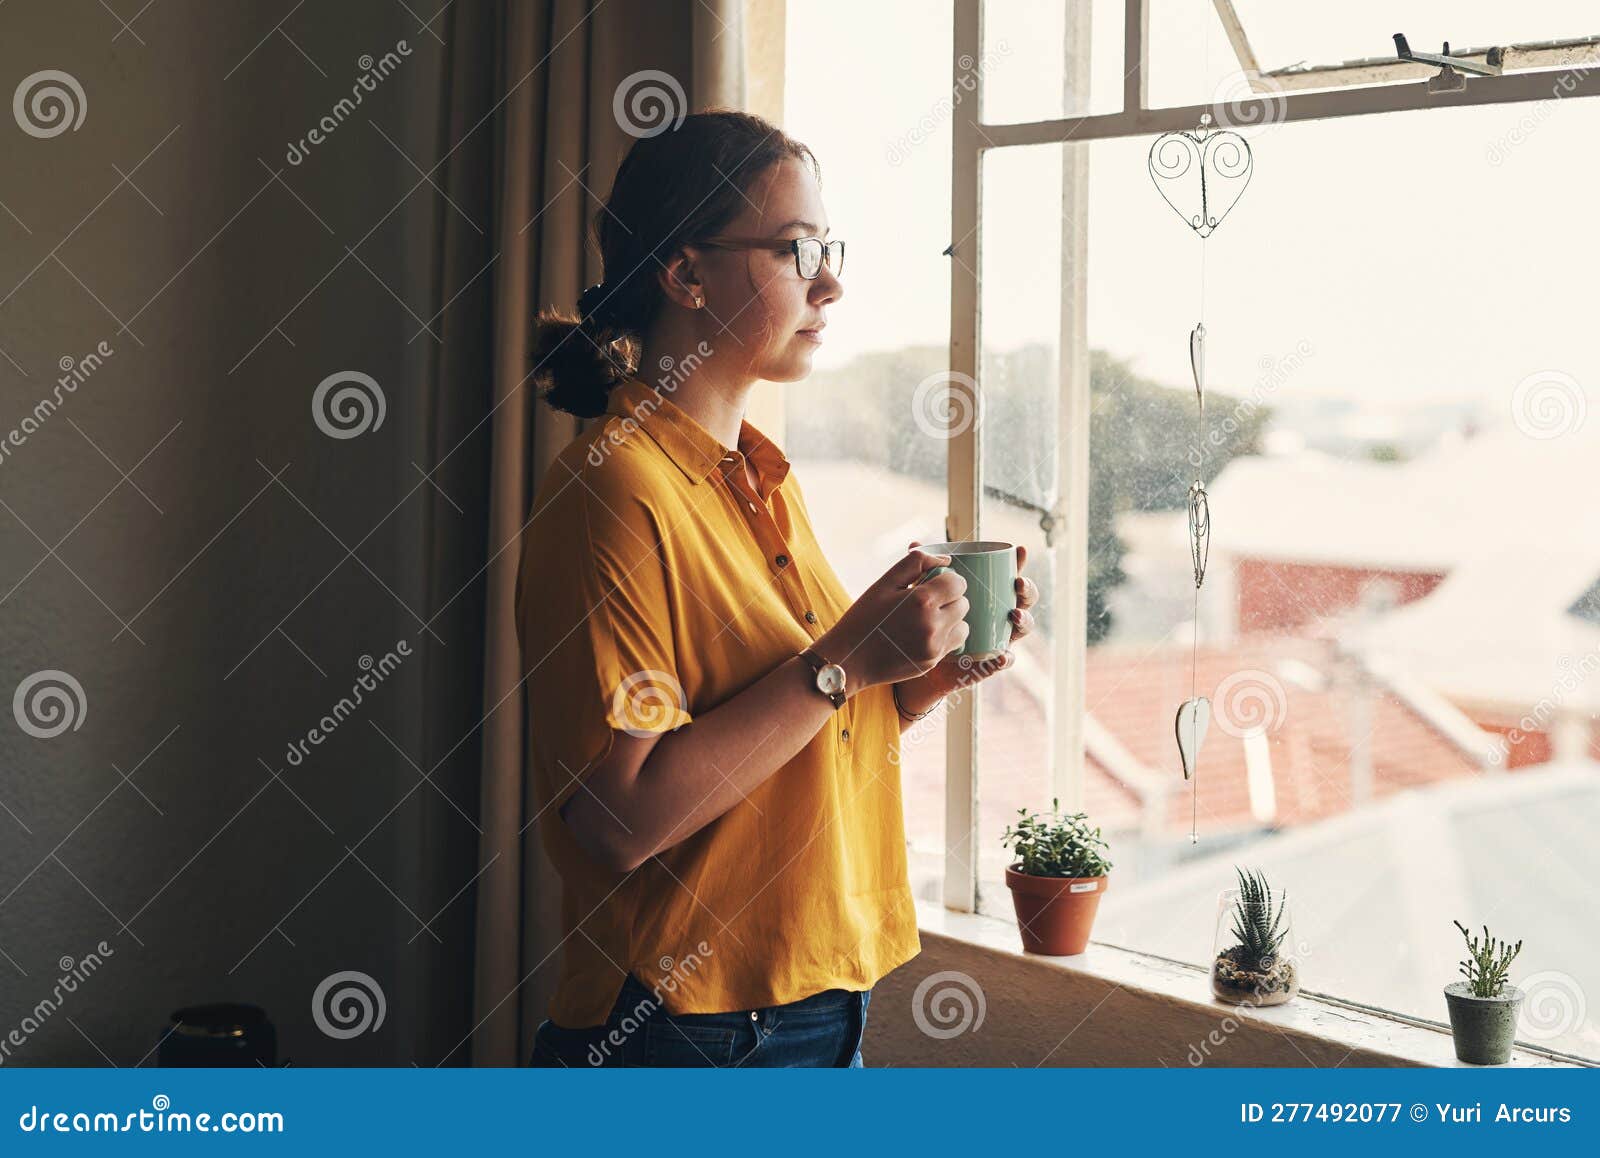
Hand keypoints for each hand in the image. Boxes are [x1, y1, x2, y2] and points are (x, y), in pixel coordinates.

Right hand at [814, 548, 969, 690]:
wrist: (849, 659)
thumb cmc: (864, 618)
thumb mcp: (884, 583)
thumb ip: (916, 563)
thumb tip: (945, 560)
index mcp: (922, 601)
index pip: (958, 583)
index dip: (946, 579)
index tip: (931, 583)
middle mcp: (933, 626)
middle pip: (963, 603)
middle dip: (949, 599)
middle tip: (924, 602)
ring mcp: (934, 647)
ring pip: (963, 626)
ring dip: (951, 619)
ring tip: (925, 619)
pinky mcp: (933, 663)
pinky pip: (953, 645)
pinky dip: (944, 637)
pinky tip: (922, 635)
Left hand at [897, 541, 1038, 701]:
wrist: (918, 656)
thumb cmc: (927, 619)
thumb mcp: (925, 593)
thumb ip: (923, 569)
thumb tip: (915, 545)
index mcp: (988, 593)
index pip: (1009, 575)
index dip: (1019, 562)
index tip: (1019, 551)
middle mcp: (998, 613)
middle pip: (1023, 599)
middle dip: (1027, 589)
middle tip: (1018, 584)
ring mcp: (997, 636)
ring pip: (1022, 627)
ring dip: (1024, 620)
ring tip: (1014, 615)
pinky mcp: (989, 660)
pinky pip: (1004, 660)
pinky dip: (1006, 658)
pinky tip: (1000, 656)